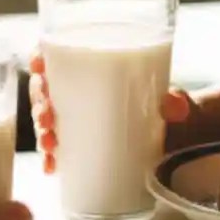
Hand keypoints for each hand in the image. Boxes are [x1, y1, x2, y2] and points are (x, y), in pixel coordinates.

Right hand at [27, 50, 190, 172]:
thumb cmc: (171, 108)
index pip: (59, 52)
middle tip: (46, 119)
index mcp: (98, 67)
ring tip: (49, 145)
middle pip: (46, 88)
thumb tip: (174, 106)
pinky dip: (51, 156)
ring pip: (47, 117)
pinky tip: (52, 166)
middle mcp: (83, 89)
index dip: (41, 57)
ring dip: (41, 130)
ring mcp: (80, 117)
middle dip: (38, 103)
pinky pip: (58, 147)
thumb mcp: (175, 101)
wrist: (180, 138)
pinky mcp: (83, 142)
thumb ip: (175, 102)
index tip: (39, 67)